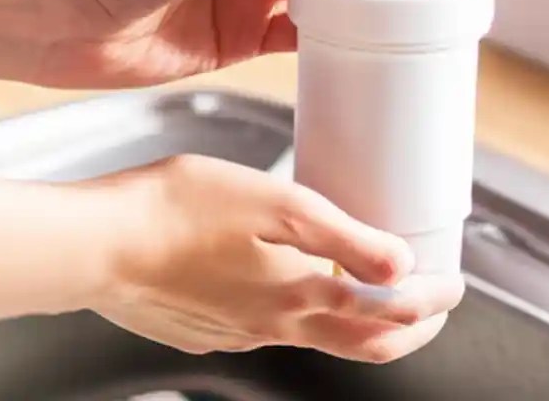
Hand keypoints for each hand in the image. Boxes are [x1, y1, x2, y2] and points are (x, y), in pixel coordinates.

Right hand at [86, 155, 464, 361]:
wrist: (94, 246)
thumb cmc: (176, 211)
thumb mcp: (275, 203)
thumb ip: (343, 236)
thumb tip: (403, 265)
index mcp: (299, 298)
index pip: (389, 319)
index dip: (432, 303)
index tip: (454, 286)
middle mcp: (274, 327)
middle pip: (363, 345)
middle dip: (409, 329)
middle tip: (432, 306)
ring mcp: (239, 334)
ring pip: (317, 337)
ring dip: (358, 319)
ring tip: (372, 288)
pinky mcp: (208, 329)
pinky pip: (271, 330)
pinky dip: (304, 313)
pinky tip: (292, 282)